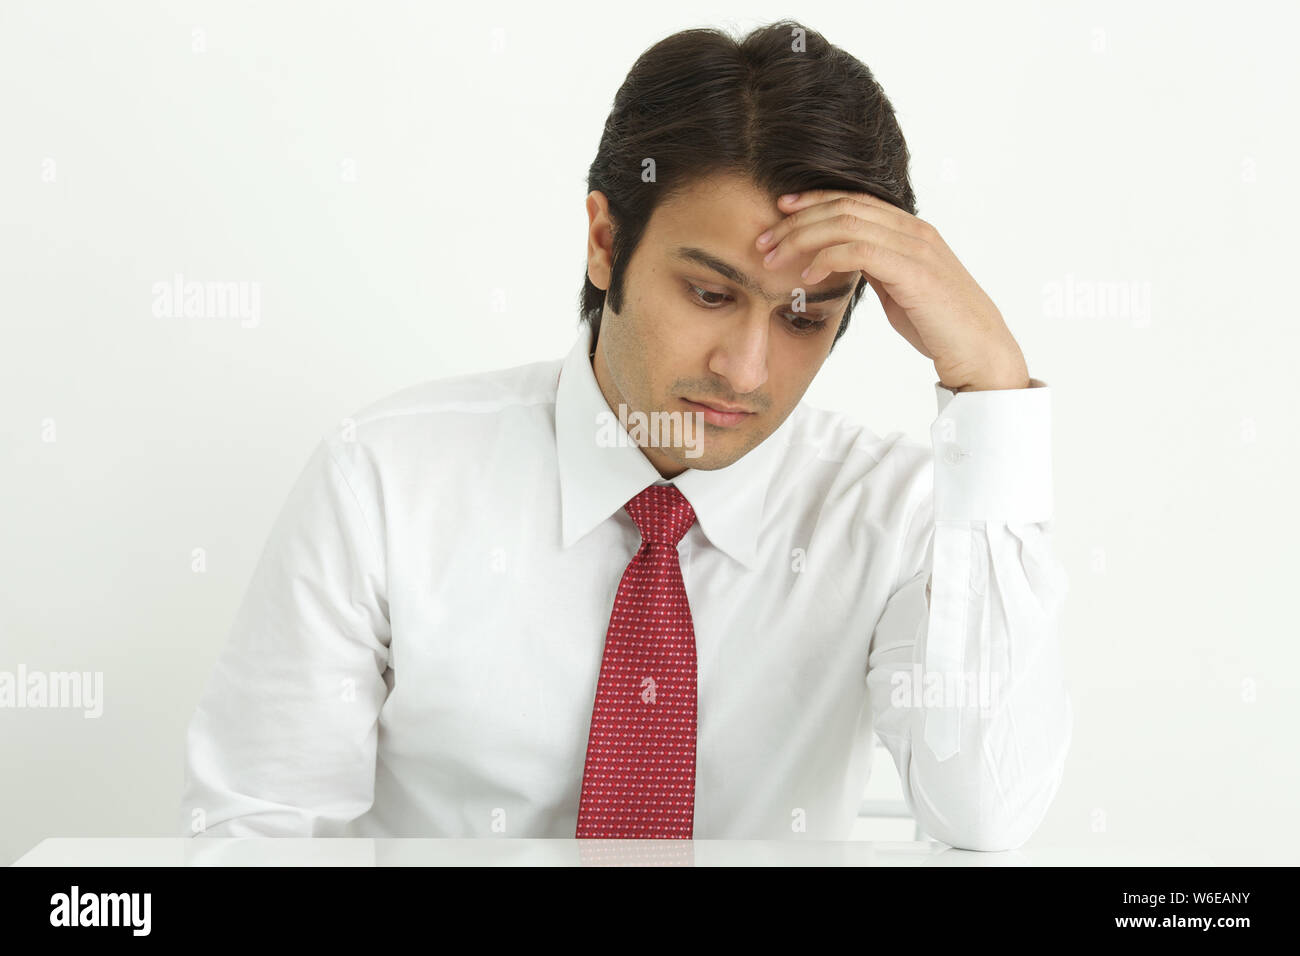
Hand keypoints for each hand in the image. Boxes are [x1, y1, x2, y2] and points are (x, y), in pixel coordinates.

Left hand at [756, 190, 1029, 390]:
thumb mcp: (899, 288)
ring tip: (773, 259)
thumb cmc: (939, 326)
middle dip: (796, 221)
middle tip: (762, 241)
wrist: (980, 353)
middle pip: (843, 207)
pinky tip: (806, 275)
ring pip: (846, 224)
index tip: (779, 211)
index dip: (813, 201)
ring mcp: (916, 248)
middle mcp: (913, 231)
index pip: (853, 200)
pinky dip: (826, 258)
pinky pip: (859, 251)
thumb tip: (842, 261)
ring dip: (801, 239)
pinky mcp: (914, 272)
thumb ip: (876, 267)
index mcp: (910, 230)